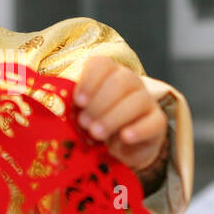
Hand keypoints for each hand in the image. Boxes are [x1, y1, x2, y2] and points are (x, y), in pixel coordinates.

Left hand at [72, 55, 167, 173]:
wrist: (121, 149)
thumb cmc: (96, 125)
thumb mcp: (82, 114)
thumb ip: (73, 108)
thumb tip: (56, 109)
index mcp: (108, 75)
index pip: (102, 64)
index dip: (90, 80)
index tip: (79, 102)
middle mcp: (130, 82)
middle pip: (121, 81)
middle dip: (100, 103)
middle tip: (84, 123)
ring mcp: (146, 101)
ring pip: (137, 100)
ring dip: (114, 117)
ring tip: (97, 134)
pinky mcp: (157, 122)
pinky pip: (154, 122)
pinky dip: (138, 130)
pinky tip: (124, 138)